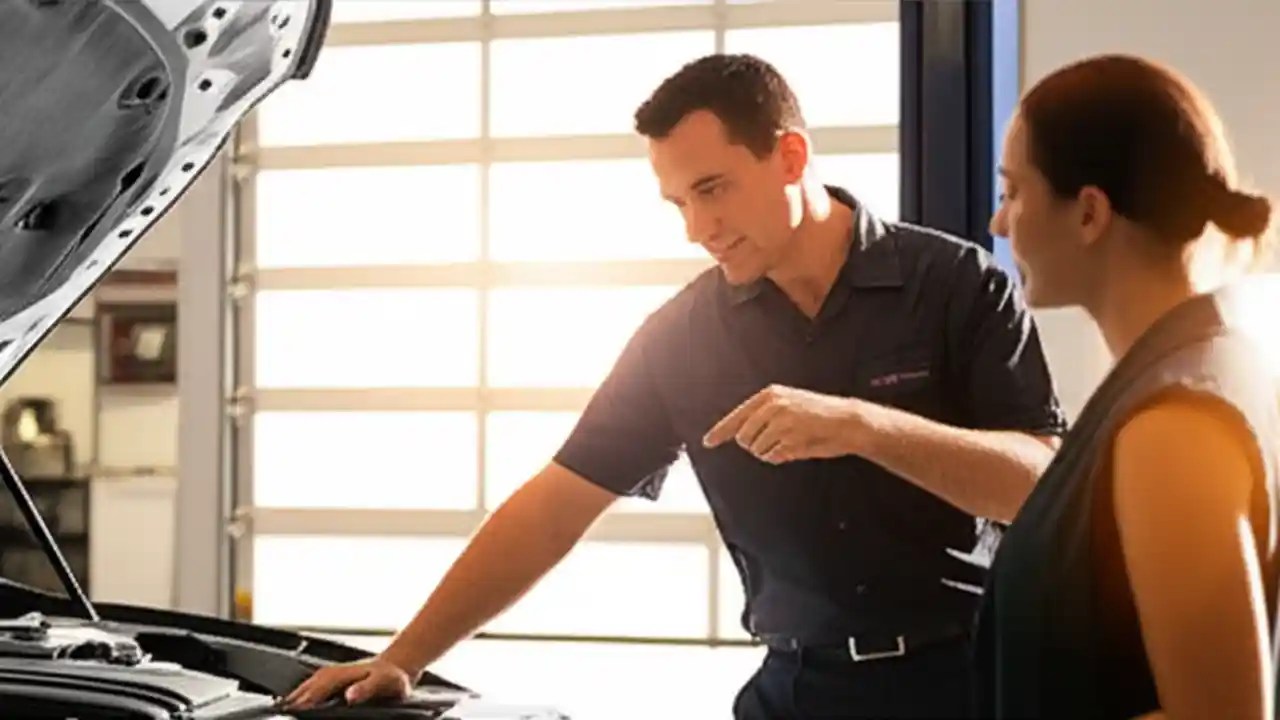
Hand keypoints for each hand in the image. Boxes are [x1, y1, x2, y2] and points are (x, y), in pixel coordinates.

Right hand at [282, 655, 413, 709]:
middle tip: (281, 719)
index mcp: (336, 676)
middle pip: (299, 695)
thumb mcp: (384, 682)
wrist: (394, 667)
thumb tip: (349, 696)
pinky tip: (295, 710)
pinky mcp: (324, 683)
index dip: (300, 708)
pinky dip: (298, 701)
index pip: (309, 696)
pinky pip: (305, 693)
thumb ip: (367, 688)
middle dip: (290, 708)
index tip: (290, 717)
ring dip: (292, 705)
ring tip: (283, 716)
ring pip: (299, 693)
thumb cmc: (390, 677)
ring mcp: (323, 678)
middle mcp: (325, 675)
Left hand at [702, 384, 867, 463]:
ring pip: (757, 449)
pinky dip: (782, 457)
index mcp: (770, 395)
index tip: (708, 442)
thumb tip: (737, 434)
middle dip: (755, 446)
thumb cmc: (818, 416)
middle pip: (744, 438)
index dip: (720, 431)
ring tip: (791, 441)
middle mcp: (772, 406)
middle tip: (775, 443)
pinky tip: (797, 446)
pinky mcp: (790, 438)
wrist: (847, 421)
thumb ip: (763, 417)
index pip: (737, 415)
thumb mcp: (788, 406)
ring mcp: (781, 422)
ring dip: (771, 452)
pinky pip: (773, 457)